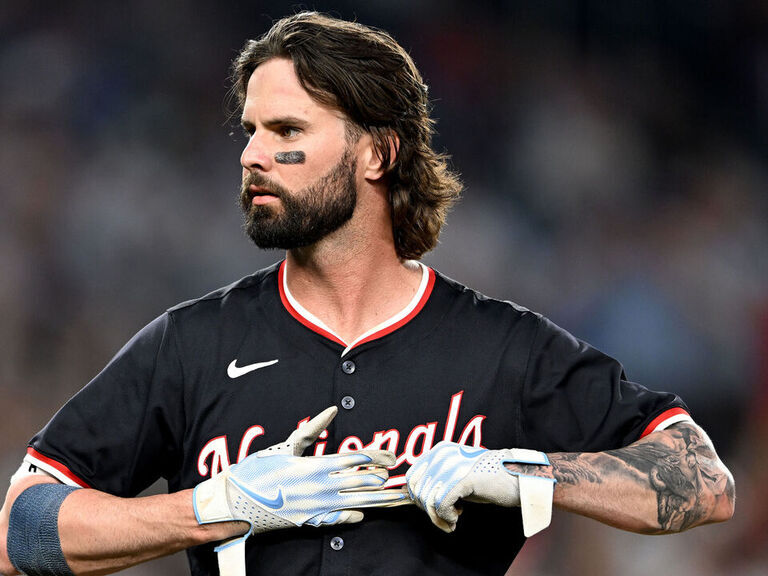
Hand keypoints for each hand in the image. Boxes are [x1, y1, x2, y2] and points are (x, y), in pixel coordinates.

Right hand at [194, 406, 405, 536]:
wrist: (234, 502)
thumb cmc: (257, 471)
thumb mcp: (286, 445)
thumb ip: (312, 430)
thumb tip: (332, 410)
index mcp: (316, 466)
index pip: (355, 459)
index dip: (376, 457)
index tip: (392, 457)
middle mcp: (320, 488)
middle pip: (361, 483)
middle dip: (382, 480)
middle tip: (398, 477)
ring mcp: (316, 507)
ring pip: (355, 502)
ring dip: (377, 500)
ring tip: (394, 498)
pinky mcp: (308, 521)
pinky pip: (335, 520)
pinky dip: (350, 516)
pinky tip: (361, 515)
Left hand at [405, 441, 554, 535]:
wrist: (517, 478)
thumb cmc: (487, 479)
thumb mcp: (456, 476)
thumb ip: (435, 481)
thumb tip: (408, 494)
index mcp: (439, 451)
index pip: (411, 478)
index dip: (417, 498)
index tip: (431, 509)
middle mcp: (443, 455)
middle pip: (418, 491)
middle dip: (428, 511)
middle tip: (444, 518)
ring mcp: (453, 466)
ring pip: (428, 500)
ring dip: (438, 517)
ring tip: (451, 520)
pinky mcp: (463, 479)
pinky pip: (441, 504)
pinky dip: (447, 517)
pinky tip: (457, 517)